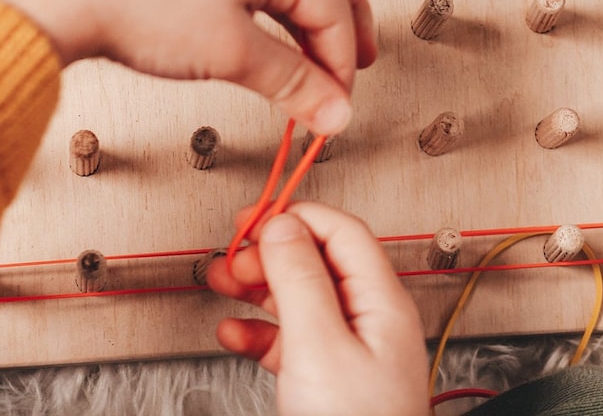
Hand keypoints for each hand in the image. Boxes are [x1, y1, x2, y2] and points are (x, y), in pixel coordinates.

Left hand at [0, 0, 376, 135]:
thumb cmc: (145, 7)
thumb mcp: (230, 53)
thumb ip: (291, 82)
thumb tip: (335, 112)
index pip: (334, 9)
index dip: (342, 64)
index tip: (337, 110)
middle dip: (348, 18)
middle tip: (359, 60)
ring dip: (314, 11)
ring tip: (317, 52)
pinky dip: (279, 4)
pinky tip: (266, 30)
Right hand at [210, 203, 428, 415]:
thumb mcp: (319, 346)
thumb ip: (300, 280)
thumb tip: (283, 225)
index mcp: (381, 302)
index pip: (341, 231)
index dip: (296, 216)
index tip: (254, 218)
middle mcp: (370, 322)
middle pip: (318, 263)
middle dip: (270, 252)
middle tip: (231, 255)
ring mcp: (350, 354)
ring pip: (300, 300)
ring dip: (258, 287)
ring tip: (221, 283)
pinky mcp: (329, 386)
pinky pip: (291, 342)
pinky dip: (259, 332)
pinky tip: (233, 332)